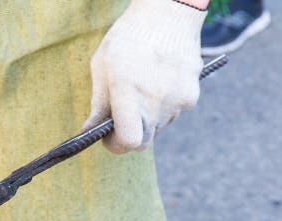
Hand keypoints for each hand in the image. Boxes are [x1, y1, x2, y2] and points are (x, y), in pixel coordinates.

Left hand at [83, 0, 207, 153]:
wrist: (168, 14)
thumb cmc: (129, 38)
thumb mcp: (102, 66)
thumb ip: (98, 103)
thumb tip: (91, 130)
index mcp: (129, 93)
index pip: (128, 141)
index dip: (115, 145)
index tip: (107, 136)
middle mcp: (156, 102)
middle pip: (143, 142)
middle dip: (129, 135)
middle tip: (120, 119)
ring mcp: (177, 101)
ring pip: (157, 128)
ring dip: (146, 120)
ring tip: (140, 92)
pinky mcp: (191, 97)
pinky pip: (172, 114)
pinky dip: (161, 107)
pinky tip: (156, 85)